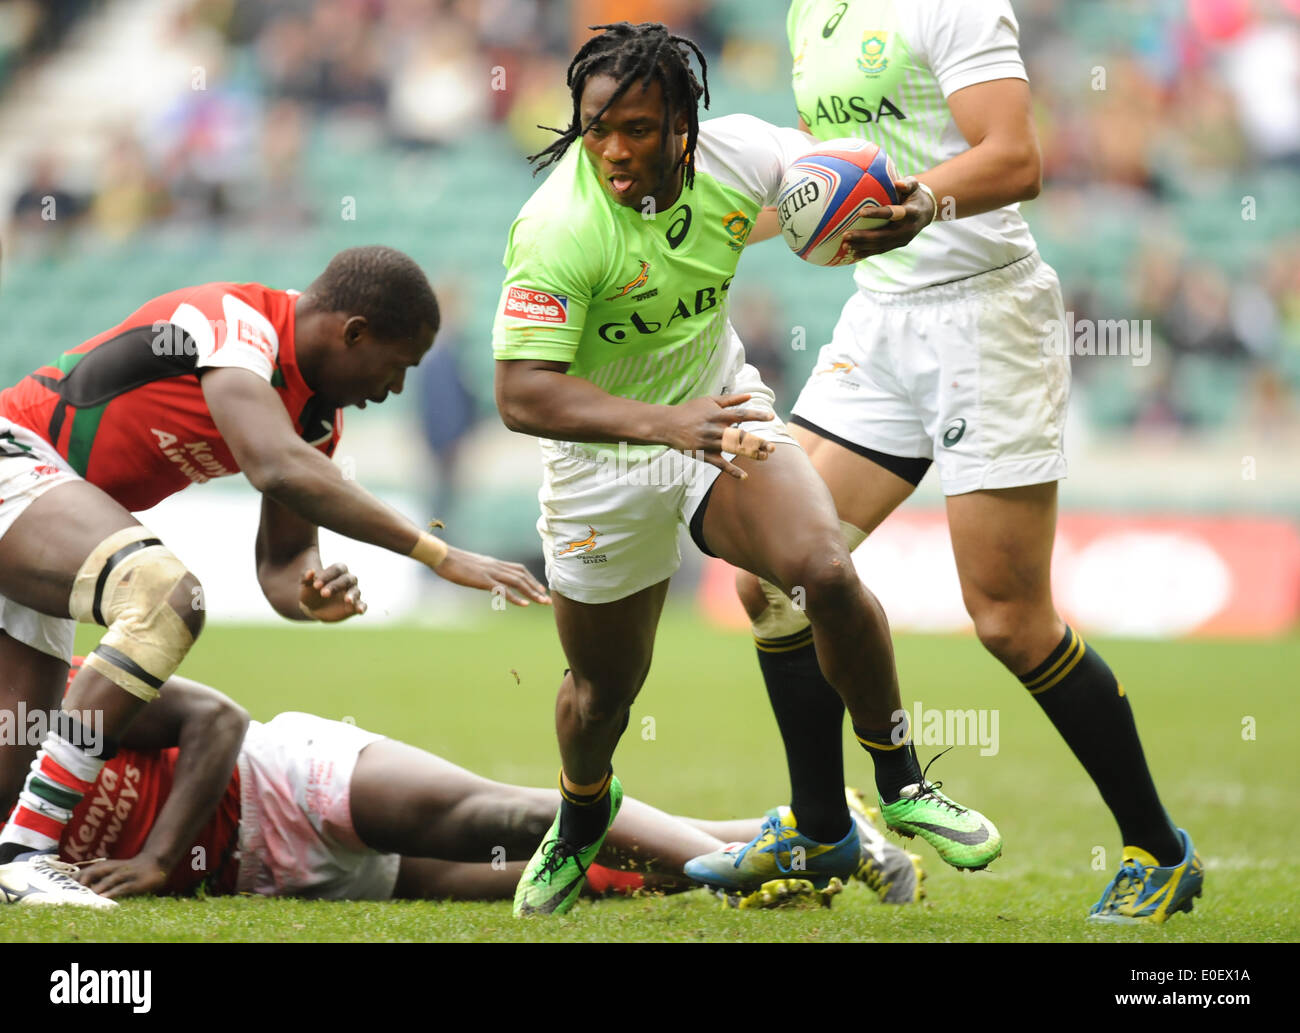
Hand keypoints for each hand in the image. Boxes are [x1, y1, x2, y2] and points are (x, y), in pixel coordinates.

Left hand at [76, 856, 168, 898]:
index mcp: (110, 865)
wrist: (156, 862)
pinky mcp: (136, 882)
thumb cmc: (131, 869)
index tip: (65, 885)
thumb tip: (80, 884)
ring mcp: (127, 874)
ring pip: (111, 879)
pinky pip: (124, 887)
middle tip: (75, 888)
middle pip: (98, 870)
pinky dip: (114, 892)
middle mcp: (116, 868)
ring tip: (89, 894)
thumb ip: (101, 876)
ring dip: (100, 886)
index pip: (91, 869)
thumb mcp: (116, 869)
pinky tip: (106, 897)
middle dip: (87, 878)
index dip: (78, 876)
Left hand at [299, 563, 366, 620]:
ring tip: (347, 600)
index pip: (336, 569)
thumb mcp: (306, 586)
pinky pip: (362, 605)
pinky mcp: (355, 606)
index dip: (327, 576)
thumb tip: (310, 572)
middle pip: (346, 579)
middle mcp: (349, 580)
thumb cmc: (312, 592)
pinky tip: (360, 610)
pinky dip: (362, 607)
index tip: (315, 585)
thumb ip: (307, 578)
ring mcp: (353, 593)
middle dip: (336, 586)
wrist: (315, 607)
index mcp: (338, 571)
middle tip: (324, 593)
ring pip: (356, 591)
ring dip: (352, 595)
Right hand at [435, 545, 550, 605]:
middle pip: (522, 576)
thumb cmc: (451, 561)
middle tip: (547, 599)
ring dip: (532, 592)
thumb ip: (481, 570)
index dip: (531, 579)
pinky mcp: (483, 580)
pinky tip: (524, 604)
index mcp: (493, 563)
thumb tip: (484, 576)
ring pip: (517, 582)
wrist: (441, 555)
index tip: (540, 588)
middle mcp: (495, 566)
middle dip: (536, 587)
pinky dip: (515, 597)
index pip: (518, 569)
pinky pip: (503, 589)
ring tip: (542, 602)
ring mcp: (490, 572)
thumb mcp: (471, 565)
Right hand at [662, 394, 774, 479]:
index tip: (771, 417)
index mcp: (718, 415)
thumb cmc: (690, 411)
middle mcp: (716, 429)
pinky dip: (732, 471)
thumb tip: (750, 396)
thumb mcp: (709, 401)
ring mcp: (710, 443)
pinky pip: (720, 465)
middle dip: (757, 442)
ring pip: (733, 450)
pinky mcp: (704, 454)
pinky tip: (744, 476)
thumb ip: (731, 400)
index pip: (741, 414)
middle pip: (740, 436)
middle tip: (773, 447)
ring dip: (750, 454)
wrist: (667, 424)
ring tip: (765, 457)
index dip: (757, 415)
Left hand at [842, 177, 935, 259]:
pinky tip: (852, 253)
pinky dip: (866, 252)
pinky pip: (881, 250)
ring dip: (862, 246)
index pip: (893, 214)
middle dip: (863, 237)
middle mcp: (907, 229)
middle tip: (846, 235)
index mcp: (911, 213)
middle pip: (883, 235)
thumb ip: (907, 183)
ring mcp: (902, 240)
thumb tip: (897, 183)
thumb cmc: (914, 194)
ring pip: (880, 245)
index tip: (861, 212)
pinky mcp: (897, 245)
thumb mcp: (914, 186)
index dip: (878, 214)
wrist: (926, 212)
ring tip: (844, 245)